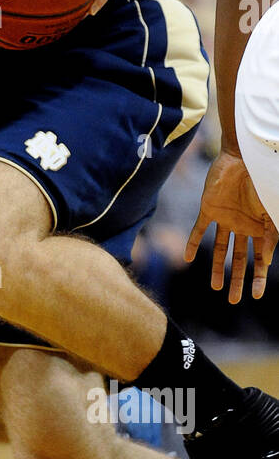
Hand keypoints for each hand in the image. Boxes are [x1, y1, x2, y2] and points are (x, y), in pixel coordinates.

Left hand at [184, 149, 277, 302]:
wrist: (243, 157)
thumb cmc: (262, 181)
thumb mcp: (272, 210)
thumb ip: (271, 234)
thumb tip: (265, 261)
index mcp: (260, 228)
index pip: (259, 259)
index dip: (258, 277)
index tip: (256, 295)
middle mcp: (243, 226)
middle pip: (239, 259)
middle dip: (237, 279)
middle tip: (233, 300)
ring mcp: (225, 219)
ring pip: (220, 249)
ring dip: (218, 268)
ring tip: (216, 287)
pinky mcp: (208, 209)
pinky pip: (199, 230)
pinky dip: (193, 244)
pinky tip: (188, 258)